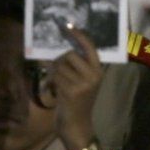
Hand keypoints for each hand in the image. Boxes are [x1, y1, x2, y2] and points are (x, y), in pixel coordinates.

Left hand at [51, 27, 103, 149]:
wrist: (76, 124)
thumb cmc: (77, 100)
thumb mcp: (82, 81)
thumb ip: (76, 65)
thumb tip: (60, 45)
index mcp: (99, 70)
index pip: (89, 46)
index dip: (78, 35)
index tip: (67, 26)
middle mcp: (93, 75)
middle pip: (69, 54)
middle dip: (59, 59)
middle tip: (56, 68)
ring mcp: (83, 84)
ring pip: (60, 65)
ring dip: (53, 71)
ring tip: (55, 81)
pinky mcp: (71, 91)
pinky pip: (55, 76)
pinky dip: (50, 79)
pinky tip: (52, 87)